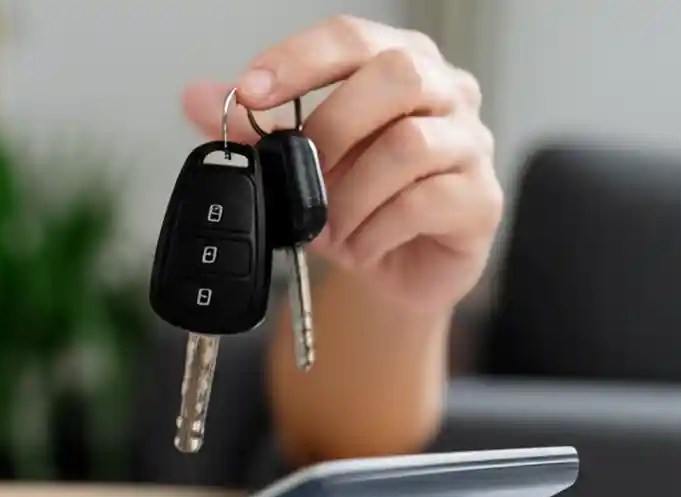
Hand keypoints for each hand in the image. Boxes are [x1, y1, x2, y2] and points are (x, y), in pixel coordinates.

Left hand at [182, 15, 501, 314]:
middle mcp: (446, 93)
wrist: (395, 274)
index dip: (299, 59)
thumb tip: (198, 96)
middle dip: (331, 126)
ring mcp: (471, 144)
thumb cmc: (355, 205)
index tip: (250, 92)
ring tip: (330, 223)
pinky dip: (376, 229)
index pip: (352, 38)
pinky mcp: (482, 200)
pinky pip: (425, 202)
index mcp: (400, 66)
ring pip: (410, 143)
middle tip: (301, 174)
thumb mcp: (294, 170)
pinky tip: (361, 244)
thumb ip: (253, 132)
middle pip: (397, 75)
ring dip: (350, 192)